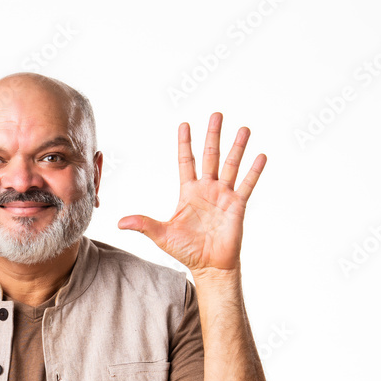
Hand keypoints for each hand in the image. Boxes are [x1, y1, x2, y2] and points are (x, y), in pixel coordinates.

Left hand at [117, 112, 264, 274]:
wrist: (209, 266)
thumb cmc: (187, 250)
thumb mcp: (162, 235)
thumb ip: (143, 225)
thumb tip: (120, 222)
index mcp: (189, 191)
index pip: (187, 161)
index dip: (185, 143)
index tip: (184, 124)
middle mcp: (208, 189)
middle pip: (211, 156)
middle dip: (213, 135)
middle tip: (217, 114)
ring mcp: (224, 196)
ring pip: (231, 165)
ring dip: (237, 147)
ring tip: (244, 129)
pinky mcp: (237, 206)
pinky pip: (247, 185)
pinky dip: (254, 171)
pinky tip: (261, 155)